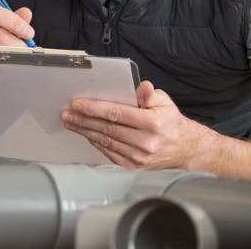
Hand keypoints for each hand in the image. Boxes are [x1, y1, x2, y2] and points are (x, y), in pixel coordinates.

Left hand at [61, 80, 219, 170]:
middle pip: (107, 128)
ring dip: (85, 131)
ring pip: (106, 141)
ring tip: (71, 123)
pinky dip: (96, 143)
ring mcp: (140, 157)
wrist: (185, 149)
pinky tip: (86, 134)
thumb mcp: (164, 102)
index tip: (77, 104)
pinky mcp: (134, 166)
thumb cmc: (171, 122)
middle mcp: (146, 142)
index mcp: (153, 123)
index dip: (94, 108)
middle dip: (83, 120)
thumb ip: (149, 94)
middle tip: (67, 113)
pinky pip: (109, 153)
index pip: (117, 113)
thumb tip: (142, 86)